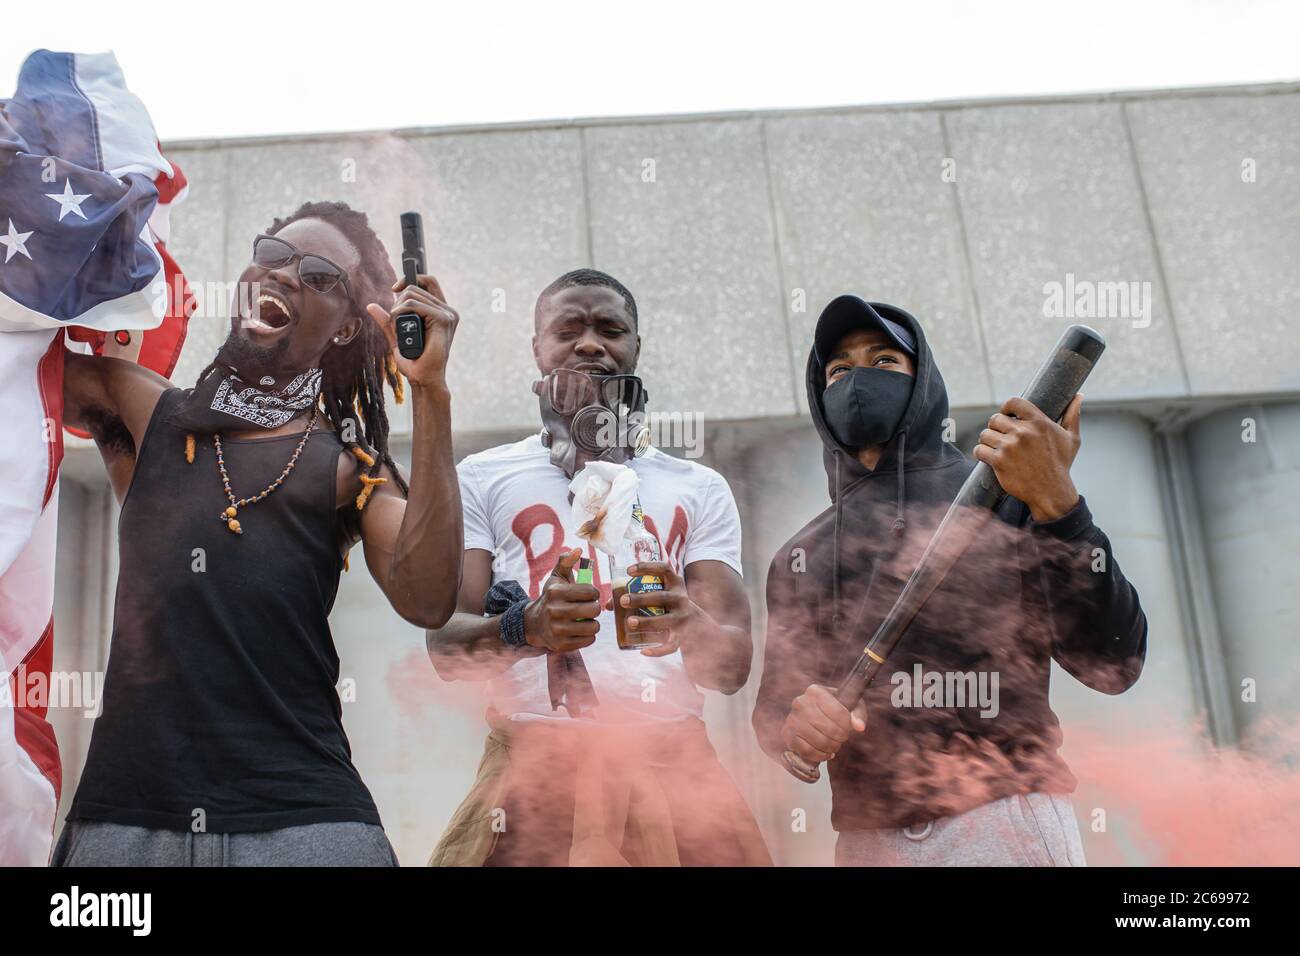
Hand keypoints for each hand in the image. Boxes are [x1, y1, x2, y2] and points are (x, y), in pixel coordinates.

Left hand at [367, 273, 458, 388]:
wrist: (424, 379)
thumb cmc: (415, 362)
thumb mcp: (397, 336)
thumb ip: (387, 321)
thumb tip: (371, 306)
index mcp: (441, 311)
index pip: (429, 281)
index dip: (411, 278)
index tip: (395, 288)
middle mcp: (447, 310)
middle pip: (416, 286)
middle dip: (399, 301)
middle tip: (395, 322)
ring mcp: (448, 314)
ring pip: (412, 293)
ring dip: (398, 309)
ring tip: (399, 329)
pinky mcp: (443, 320)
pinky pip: (414, 304)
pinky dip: (401, 313)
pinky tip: (400, 327)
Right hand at [522, 547, 600, 653]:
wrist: (534, 623)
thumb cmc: (551, 598)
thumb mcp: (556, 578)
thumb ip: (566, 561)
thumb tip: (578, 550)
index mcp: (556, 592)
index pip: (591, 591)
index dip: (594, 593)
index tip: (589, 595)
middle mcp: (555, 611)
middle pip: (594, 610)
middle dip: (595, 608)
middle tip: (589, 608)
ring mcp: (557, 630)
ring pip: (594, 627)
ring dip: (593, 623)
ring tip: (585, 620)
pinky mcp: (561, 645)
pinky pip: (589, 640)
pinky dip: (588, 636)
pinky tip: (580, 630)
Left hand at [609, 560, 697, 656]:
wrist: (695, 622)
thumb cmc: (666, 603)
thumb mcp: (659, 593)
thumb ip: (634, 594)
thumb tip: (608, 605)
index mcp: (675, 583)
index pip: (664, 569)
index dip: (647, 567)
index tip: (628, 571)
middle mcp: (681, 598)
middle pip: (662, 597)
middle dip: (642, 599)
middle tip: (623, 601)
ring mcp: (682, 618)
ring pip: (666, 621)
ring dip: (647, 622)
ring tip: (629, 623)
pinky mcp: (682, 636)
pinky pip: (671, 645)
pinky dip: (658, 651)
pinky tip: (644, 651)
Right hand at [781, 684, 867, 763]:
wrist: (813, 716)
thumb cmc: (834, 710)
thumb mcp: (850, 705)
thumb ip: (858, 714)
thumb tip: (859, 726)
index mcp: (815, 691)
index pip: (838, 712)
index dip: (847, 725)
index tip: (848, 728)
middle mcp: (800, 702)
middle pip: (829, 728)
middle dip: (840, 738)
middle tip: (842, 738)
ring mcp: (791, 719)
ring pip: (818, 741)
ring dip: (831, 748)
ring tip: (834, 745)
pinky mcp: (787, 734)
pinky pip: (807, 751)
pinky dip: (820, 756)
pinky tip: (825, 752)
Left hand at [973, 394, 1082, 521]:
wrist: (1051, 492)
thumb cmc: (1061, 464)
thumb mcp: (1072, 438)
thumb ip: (1073, 415)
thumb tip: (1079, 396)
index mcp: (1039, 422)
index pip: (1013, 402)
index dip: (1006, 408)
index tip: (1006, 415)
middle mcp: (1023, 432)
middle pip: (995, 419)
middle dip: (996, 427)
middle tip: (1000, 436)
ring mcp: (1009, 447)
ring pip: (985, 434)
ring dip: (987, 441)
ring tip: (995, 447)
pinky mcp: (999, 461)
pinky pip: (979, 450)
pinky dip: (981, 453)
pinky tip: (988, 456)